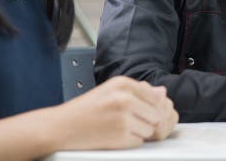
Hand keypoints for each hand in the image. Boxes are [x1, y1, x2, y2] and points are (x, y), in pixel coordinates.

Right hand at [53, 76, 177, 149]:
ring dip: (138, 132)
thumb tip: (163, 93)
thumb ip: (138, 91)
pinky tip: (114, 136)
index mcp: (123, 83)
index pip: (155, 96)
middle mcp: (124, 98)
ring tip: (118, 128)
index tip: (138, 111)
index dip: (149, 107)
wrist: (62, 127)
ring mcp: (123, 117)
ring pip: (150, 129)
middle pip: (156, 114)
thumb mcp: (111, 91)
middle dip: (145, 121)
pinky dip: (130, 142)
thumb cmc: (86, 109)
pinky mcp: (120, 136)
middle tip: (126, 121)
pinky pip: (139, 142)